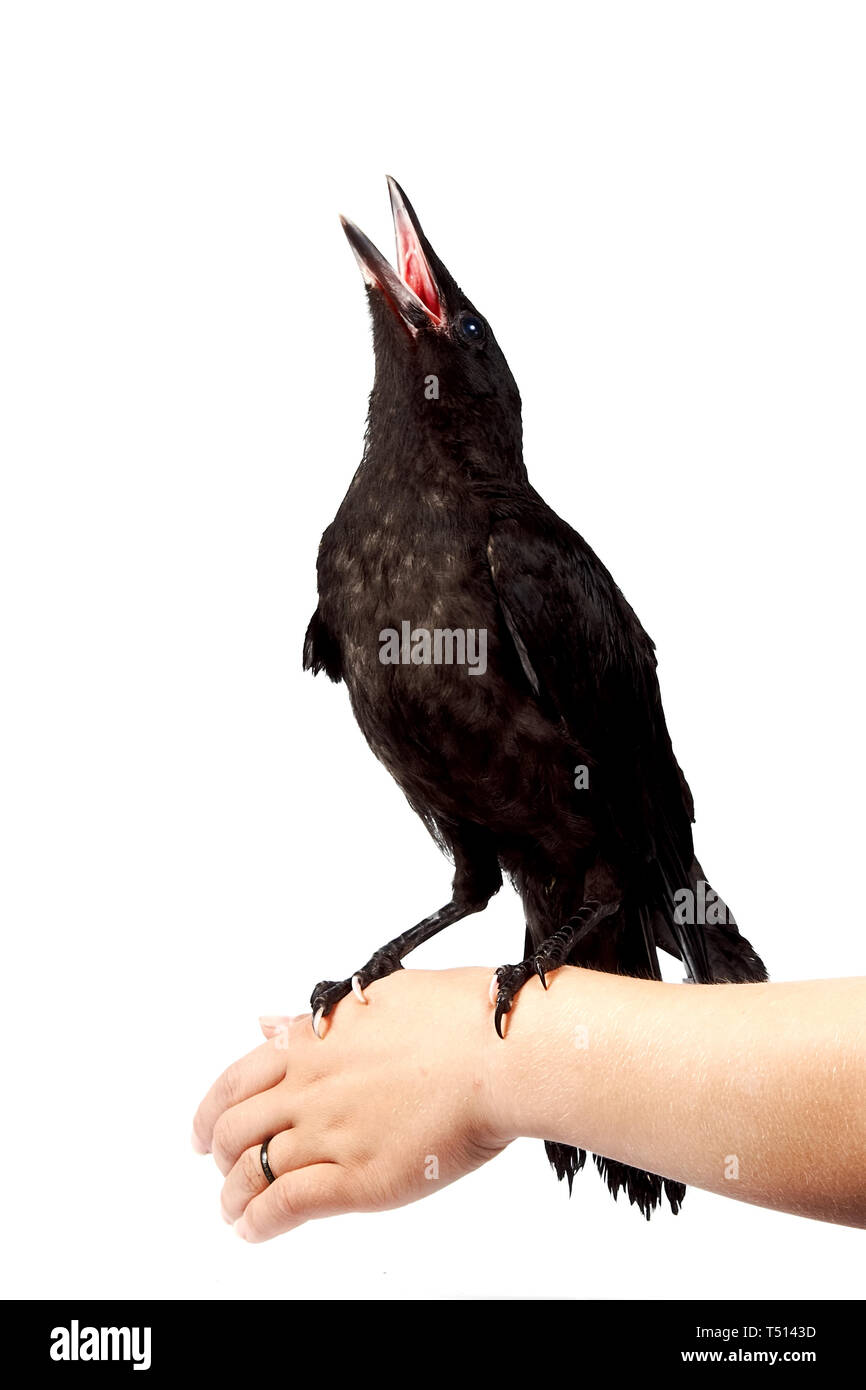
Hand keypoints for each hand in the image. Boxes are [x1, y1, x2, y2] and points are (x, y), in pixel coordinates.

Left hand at [191, 967, 508, 1241]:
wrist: (499, 1054)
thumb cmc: (458, 1018)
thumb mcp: (377, 997)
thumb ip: (319, 1018)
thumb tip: (269, 1022)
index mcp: (315, 1040)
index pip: (238, 1079)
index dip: (212, 1110)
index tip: (205, 1130)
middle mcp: (310, 1086)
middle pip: (235, 1128)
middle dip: (221, 1155)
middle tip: (224, 1171)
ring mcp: (329, 1133)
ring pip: (252, 1171)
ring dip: (234, 1196)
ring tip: (234, 1211)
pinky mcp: (356, 1177)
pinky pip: (286, 1203)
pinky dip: (259, 1221)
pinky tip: (254, 1230)